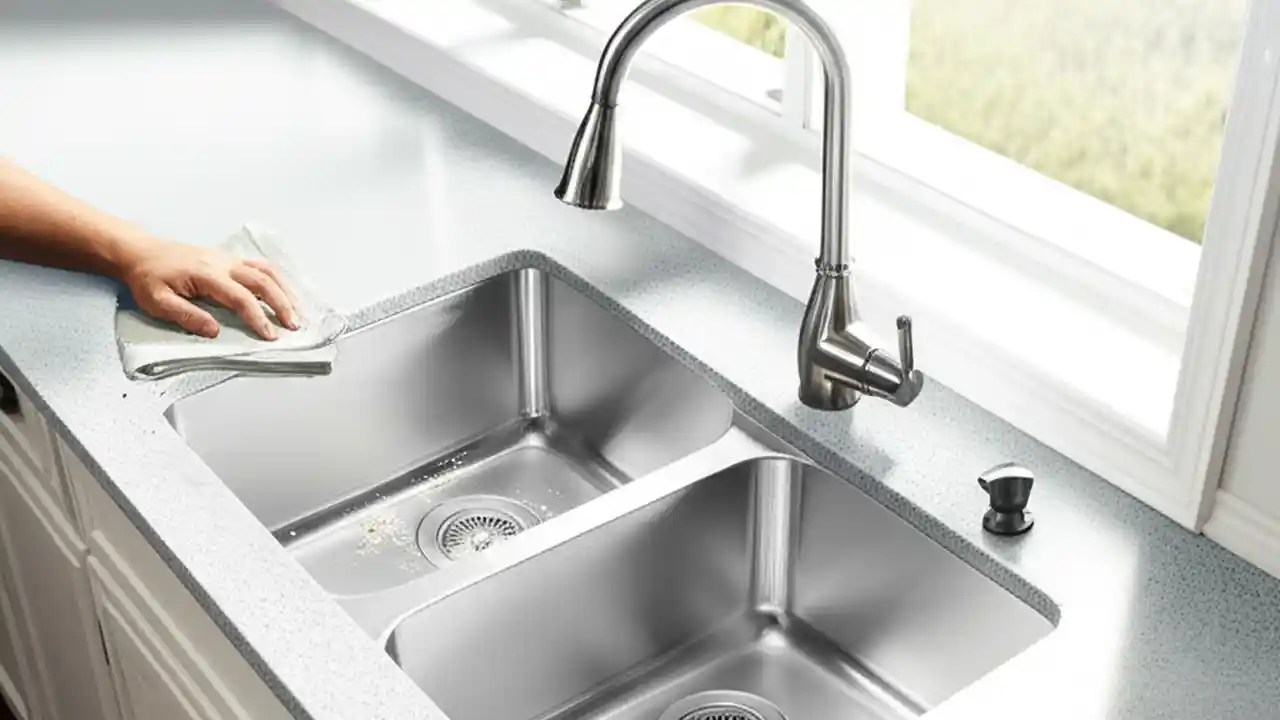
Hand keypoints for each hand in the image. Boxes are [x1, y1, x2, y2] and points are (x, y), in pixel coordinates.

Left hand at [117, 239, 299, 339]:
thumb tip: (214, 330)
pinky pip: (259, 265)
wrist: (141, 251)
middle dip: (281, 304)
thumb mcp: (157, 302)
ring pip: (265, 270)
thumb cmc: (148, 277)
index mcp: (206, 274)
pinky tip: (283, 291)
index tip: (270, 335)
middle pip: (262, 281)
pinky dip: (276, 279)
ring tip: (297, 310)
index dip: (258, 317)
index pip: (241, 297)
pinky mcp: (228, 258)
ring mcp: (227, 258)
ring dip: (285, 290)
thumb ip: (186, 316)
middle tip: (294, 325)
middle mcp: (222, 263)